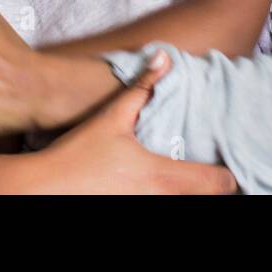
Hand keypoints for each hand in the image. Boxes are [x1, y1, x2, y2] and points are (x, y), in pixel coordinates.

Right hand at [32, 49, 237, 193]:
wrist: (46, 188)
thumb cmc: (79, 155)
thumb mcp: (112, 118)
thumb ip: (141, 88)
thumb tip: (162, 55)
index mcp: (163, 176)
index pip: (219, 183)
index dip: (226, 174)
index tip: (223, 164)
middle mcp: (161, 200)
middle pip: (211, 199)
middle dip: (212, 187)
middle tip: (208, 171)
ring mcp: (147, 211)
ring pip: (187, 207)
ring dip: (190, 194)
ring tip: (187, 181)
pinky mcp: (133, 215)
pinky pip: (162, 209)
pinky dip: (167, 198)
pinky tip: (154, 188)